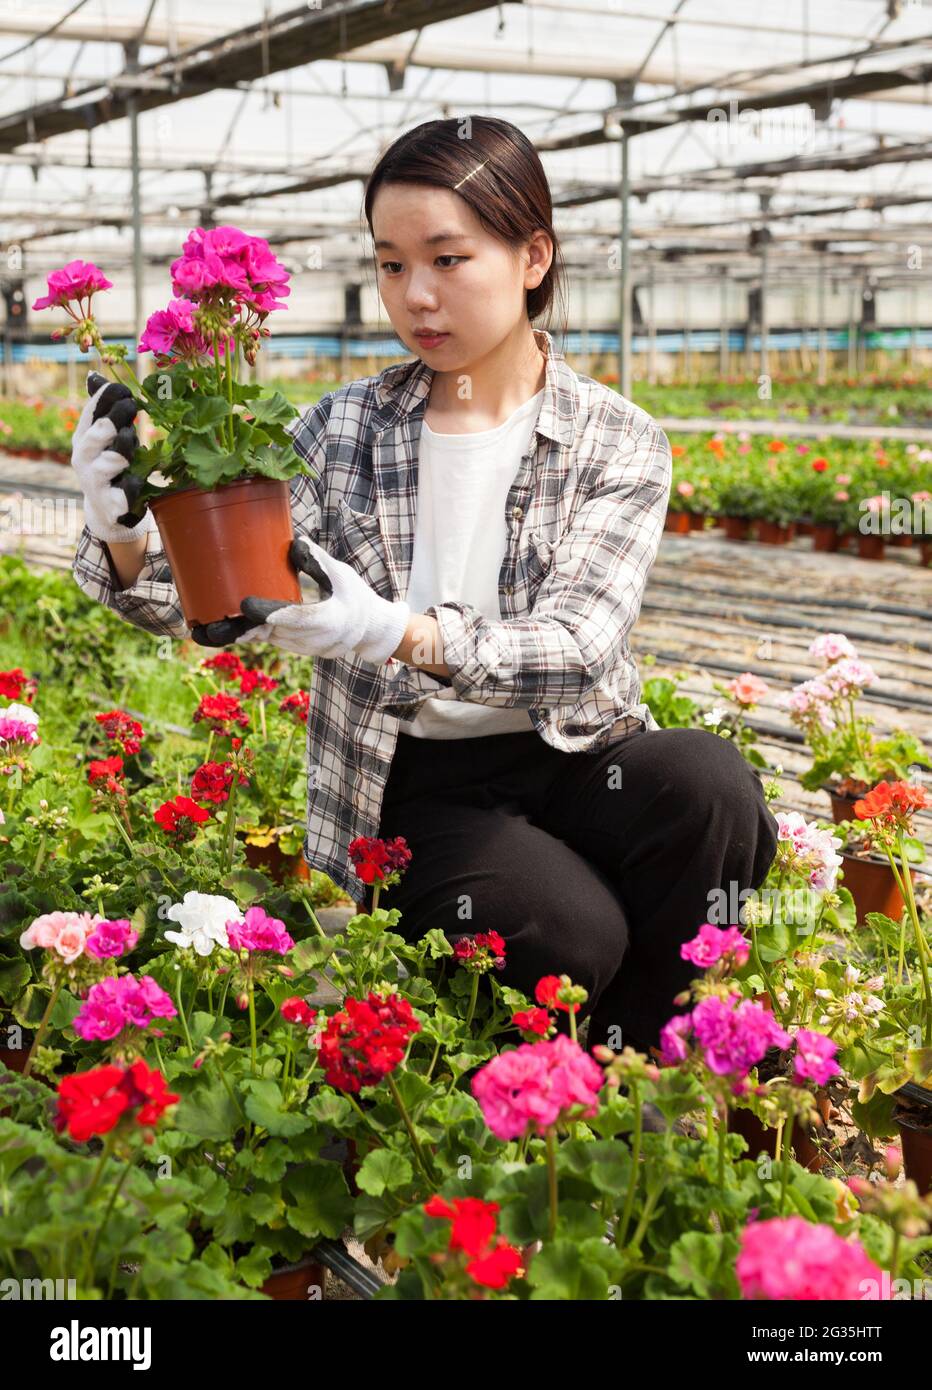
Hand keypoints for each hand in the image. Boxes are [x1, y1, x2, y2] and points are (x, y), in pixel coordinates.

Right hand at [72, 371, 152, 542]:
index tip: (125, 388)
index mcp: (84, 437)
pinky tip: (137, 482)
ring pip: (107, 463)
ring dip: (122, 452)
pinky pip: (121, 494)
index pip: (91, 412)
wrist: (106, 510)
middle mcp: (84, 458)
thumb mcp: (104, 437)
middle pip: (95, 435)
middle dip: (112, 419)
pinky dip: (130, 487)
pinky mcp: (109, 505)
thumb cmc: (109, 466)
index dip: (106, 397)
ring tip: (132, 444)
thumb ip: (102, 410)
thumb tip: (94, 376)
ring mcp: (94, 482)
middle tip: (132, 405)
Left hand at [191, 536, 410, 663]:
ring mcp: (305, 648)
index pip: (296, 617)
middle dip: (239, 630)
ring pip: (267, 640)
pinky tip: (220, 632)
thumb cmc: (356, 596)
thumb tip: (294, 542)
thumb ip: (317, 561)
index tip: (244, 606)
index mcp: (332, 620)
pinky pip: (268, 642)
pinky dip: (246, 637)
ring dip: (236, 636)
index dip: (269, 613)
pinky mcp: (296, 649)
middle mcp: (316, 640)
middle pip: (272, 633)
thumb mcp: (341, 575)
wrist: (369, 629)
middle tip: (209, 626)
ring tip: (204, 631)